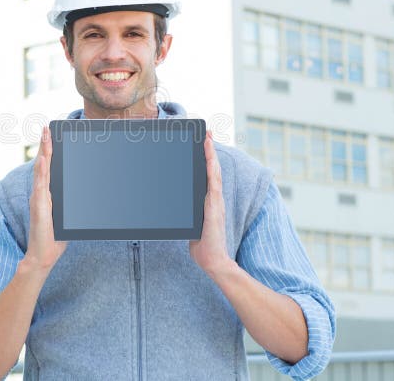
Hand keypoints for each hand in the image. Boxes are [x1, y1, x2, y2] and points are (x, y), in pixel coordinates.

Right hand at [24, 126, 66, 272]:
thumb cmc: (55, 237)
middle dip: (45, 145)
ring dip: (43, 151)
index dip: (50, 151)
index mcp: (48, 193)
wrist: (43, 254)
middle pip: (43, 164)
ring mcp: (39, 197)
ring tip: (45, 136)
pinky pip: (41, 184)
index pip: (49, 168)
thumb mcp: (68, 216)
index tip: (52, 136)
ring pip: (41, 169)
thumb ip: (74, 205)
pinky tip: (44, 159)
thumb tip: (88, 196)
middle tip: (47, 128)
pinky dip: (42, 170)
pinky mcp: (40, 205)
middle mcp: (41, 192)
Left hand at [190, 130, 232, 278]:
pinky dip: (212, 168)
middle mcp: (214, 198)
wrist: (213, 260)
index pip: (207, 175)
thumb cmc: (202, 246)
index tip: (203, 143)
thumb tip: (178, 211)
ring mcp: (215, 201)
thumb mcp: (193, 224)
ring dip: (211, 154)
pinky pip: (214, 183)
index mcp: (208, 201)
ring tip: (207, 137)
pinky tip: (210, 156)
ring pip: (214, 172)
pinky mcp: (214, 206)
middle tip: (206, 133)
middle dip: (209, 150)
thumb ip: (190, 215)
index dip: (206, 158)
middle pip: (212, 169)